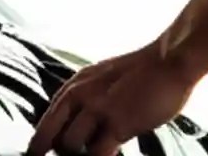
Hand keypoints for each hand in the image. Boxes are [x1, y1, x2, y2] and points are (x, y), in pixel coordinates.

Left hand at [27, 42, 195, 155]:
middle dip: (55, 152)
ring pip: (69, 146)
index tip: (38, 155)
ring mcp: (97, 109)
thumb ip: (88, 98)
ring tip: (95, 152)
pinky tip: (109, 154)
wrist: (169, 61)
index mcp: (75, 85)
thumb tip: (78, 124)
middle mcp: (80, 95)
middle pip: (49, 135)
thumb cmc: (143, 72)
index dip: (41, 142)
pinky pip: (96, 154)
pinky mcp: (117, 123)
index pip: (46, 119)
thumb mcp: (103, 79)